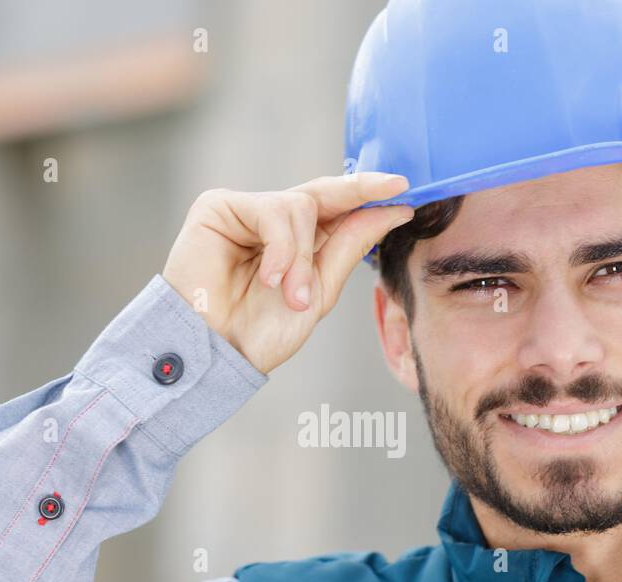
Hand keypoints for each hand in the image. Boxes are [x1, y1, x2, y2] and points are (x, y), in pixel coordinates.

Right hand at [161, 172, 414, 373]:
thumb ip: (350, 247)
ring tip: (291, 294)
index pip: (336, 208)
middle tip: (395, 187)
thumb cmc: (259, 333)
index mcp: (297, 243)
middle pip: (323, 194)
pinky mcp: (218, 207)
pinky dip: (281, 248)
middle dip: (358, 193)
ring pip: (301, 206)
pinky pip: (271, 210)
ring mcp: (245, 212)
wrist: (216, 354)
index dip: (368, 196)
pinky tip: (270, 278)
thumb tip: (393, 210)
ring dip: (303, 256)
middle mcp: (271, 222)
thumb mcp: (319, 292)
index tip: (405, 188)